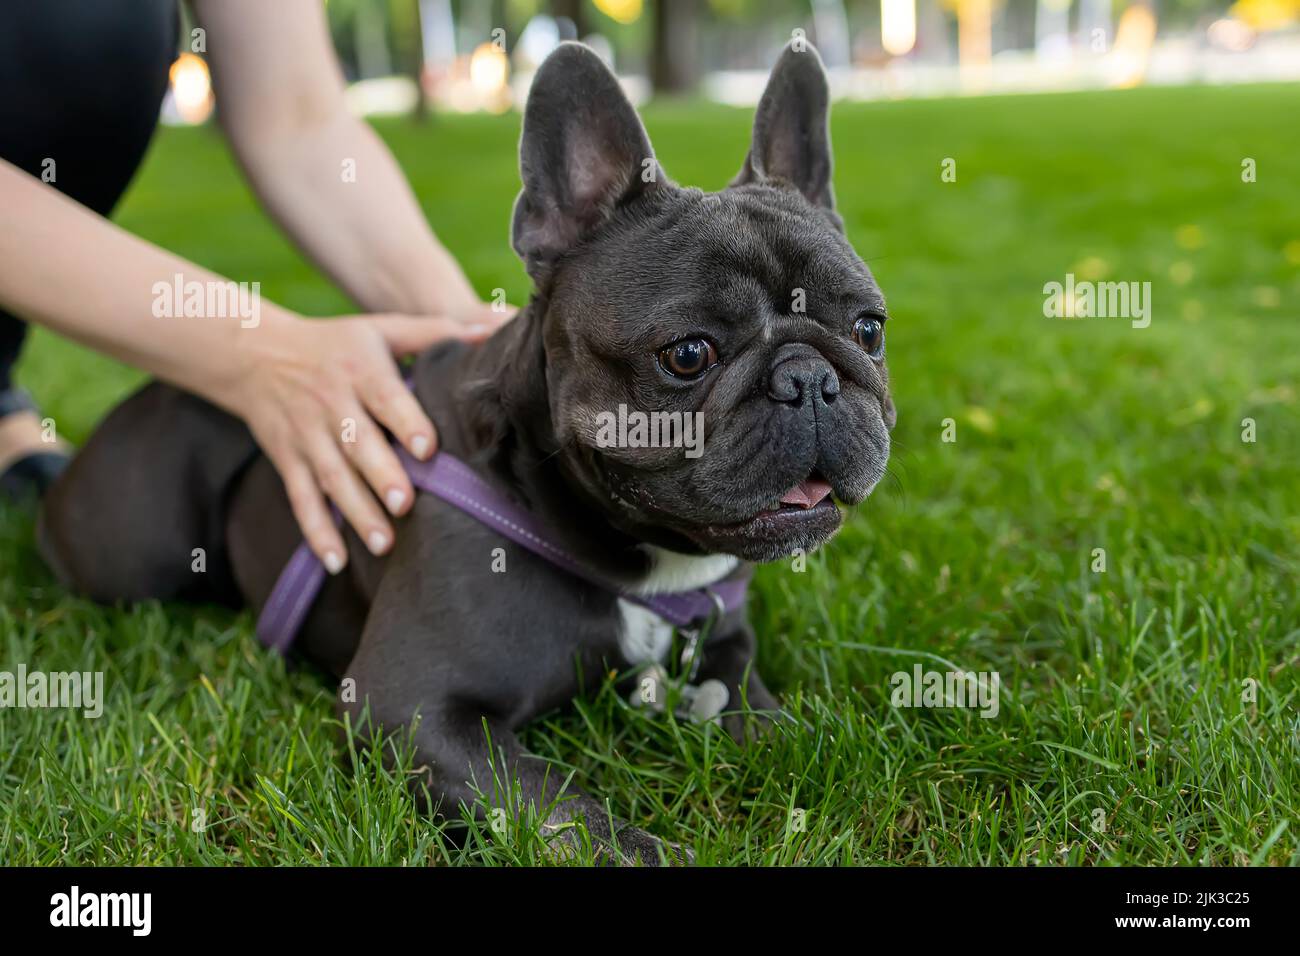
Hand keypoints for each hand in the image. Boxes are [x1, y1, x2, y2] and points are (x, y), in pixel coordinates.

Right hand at [227, 308, 510, 571]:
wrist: (254, 353)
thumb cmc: (336, 344)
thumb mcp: (381, 329)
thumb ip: (436, 332)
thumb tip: (495, 326)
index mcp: (360, 371)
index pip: (383, 397)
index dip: (405, 422)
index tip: (427, 449)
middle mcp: (331, 405)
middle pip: (357, 445)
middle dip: (380, 477)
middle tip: (406, 505)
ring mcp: (307, 437)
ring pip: (331, 478)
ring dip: (356, 513)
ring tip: (384, 544)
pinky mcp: (289, 461)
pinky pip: (301, 499)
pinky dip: (316, 531)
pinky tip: (336, 562)